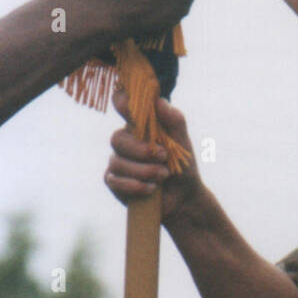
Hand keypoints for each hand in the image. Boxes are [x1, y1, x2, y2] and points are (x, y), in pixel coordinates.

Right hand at [105, 88, 201, 222]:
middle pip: (117, 139)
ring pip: (117, 162)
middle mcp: (125, 140)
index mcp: (140, 125)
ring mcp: (117, 161)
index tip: (133, 110)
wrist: (183, 197)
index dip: (122, 104)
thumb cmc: (182, 165)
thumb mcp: (182, 142)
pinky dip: (136, 185)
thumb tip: (159, 100)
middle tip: (164, 156)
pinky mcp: (114, 181)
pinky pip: (115, 181)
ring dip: (144, 171)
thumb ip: (173, 120)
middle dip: (142, 151)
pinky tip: (152, 189)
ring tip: (164, 175)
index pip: (121, 105)